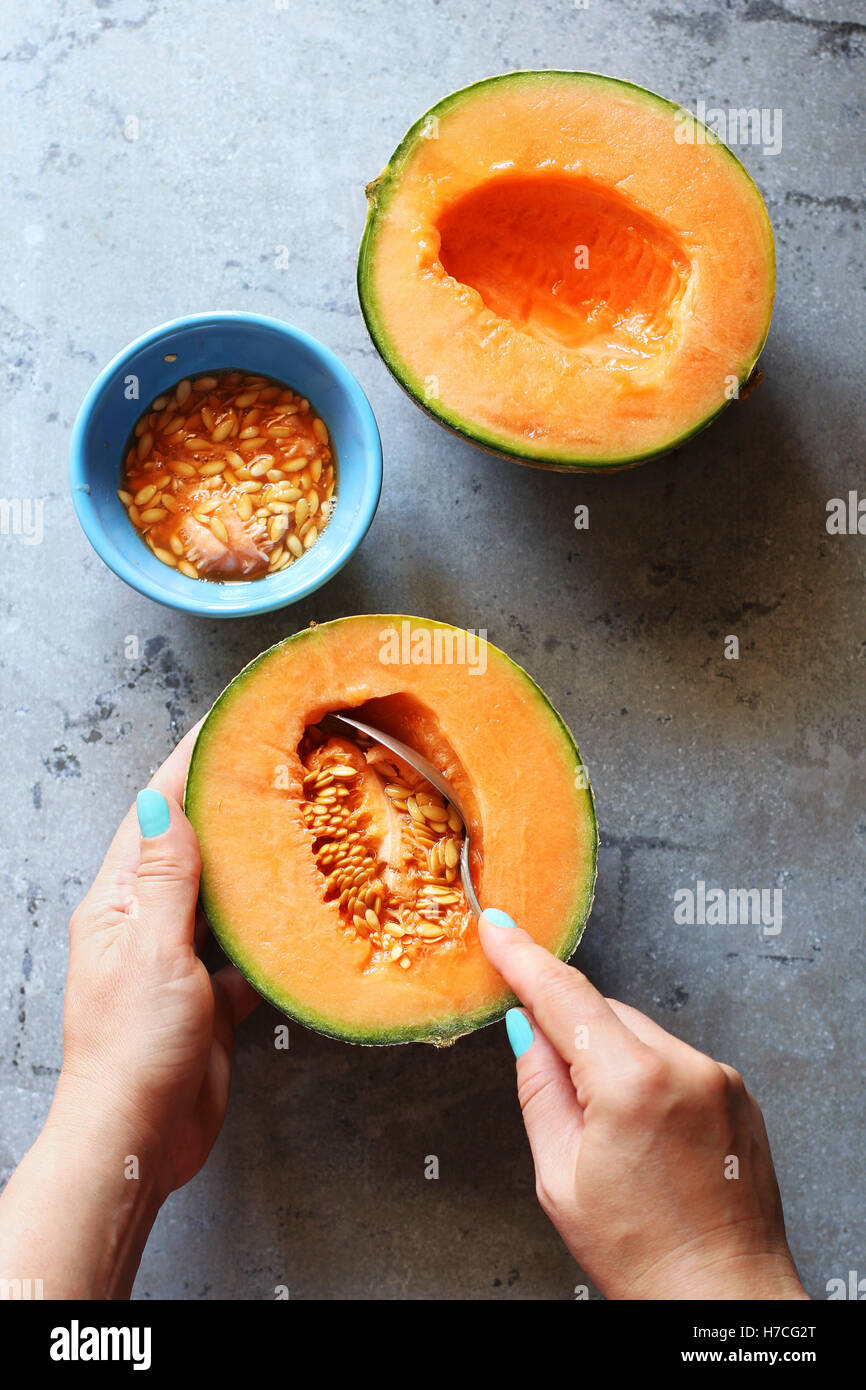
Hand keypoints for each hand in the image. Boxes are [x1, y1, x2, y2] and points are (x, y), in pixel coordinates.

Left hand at [52, 722, 259, 1196]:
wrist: (140, 1140)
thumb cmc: (131, 1053)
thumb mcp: (151, 952)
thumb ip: (165, 878)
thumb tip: (156, 801)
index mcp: (117, 902)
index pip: (153, 813)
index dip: (188, 764)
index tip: (224, 722)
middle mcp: (145, 923)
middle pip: (191, 847)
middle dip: (229, 805)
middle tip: (277, 765)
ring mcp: (177, 960)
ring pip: (223, 896)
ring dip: (255, 865)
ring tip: (299, 825)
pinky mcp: (209, 996)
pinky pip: (245, 950)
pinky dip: (272, 932)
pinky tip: (303, 915)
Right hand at [479, 910, 806, 1300]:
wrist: (722, 1297)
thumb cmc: (642, 1254)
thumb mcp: (560, 1177)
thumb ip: (540, 1088)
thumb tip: (526, 1028)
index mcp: (633, 1083)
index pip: (564, 996)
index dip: (522, 959)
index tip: (497, 928)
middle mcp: (685, 1065)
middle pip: (604, 1013)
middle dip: (571, 1033)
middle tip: (560, 1098)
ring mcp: (718, 1076)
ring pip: (639, 1034)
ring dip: (612, 1058)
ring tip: (612, 1136)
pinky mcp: (736, 1090)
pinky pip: (673, 1058)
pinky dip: (647, 1076)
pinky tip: (646, 1134)